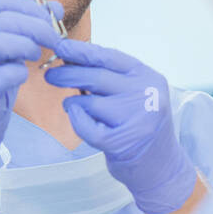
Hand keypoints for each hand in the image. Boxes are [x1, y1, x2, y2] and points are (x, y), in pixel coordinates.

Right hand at [0, 0, 63, 170]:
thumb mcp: (6, 46)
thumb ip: (28, 24)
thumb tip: (57, 8)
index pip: (0, 1)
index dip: (29, 6)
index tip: (48, 18)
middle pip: (7, 20)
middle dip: (39, 27)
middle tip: (55, 39)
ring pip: (5, 42)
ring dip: (30, 48)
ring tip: (35, 56)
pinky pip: (9, 73)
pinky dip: (21, 74)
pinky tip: (18, 78)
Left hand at [44, 39, 195, 213]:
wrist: (162, 167)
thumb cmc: (140, 126)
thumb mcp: (135, 94)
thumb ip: (110, 77)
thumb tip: (72, 58)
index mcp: (148, 77)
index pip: (109, 57)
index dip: (81, 50)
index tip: (60, 46)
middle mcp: (147, 95)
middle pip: (96, 77)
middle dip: (68, 74)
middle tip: (50, 75)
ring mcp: (137, 119)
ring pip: (89, 102)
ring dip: (73, 102)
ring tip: (71, 104)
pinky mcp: (123, 142)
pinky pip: (86, 126)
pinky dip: (76, 121)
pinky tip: (78, 119)